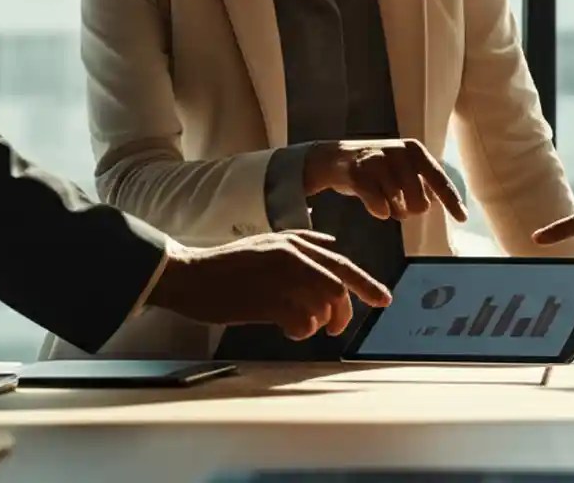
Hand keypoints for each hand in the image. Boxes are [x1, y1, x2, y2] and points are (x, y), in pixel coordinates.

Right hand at [150, 231, 392, 340]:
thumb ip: (301, 242)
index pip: (342, 263)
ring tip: (299, 325)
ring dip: (317, 323)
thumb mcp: (266, 242)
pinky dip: (300, 331)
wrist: (189, 275)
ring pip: (323, 308)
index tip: (384, 300)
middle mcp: (293, 257)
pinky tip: (286, 329)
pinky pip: (303, 323)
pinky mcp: (269, 300)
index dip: (367, 283)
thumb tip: (332, 244)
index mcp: (294, 242)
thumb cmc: (227, 265)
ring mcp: (282, 278)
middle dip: (344, 313)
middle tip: (335, 328)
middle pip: (339, 289)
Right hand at [304, 139, 467, 222]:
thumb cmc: (377, 168)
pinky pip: (379, 207)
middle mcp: (399, 152)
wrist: (336, 159)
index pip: (439, 179)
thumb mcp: (403, 169)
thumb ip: (422, 183)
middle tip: (401, 205)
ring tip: (385, 202)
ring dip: (394, 211)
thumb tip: (437, 203)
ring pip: (399, 206)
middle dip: (411, 210)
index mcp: (415, 150)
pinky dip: (379, 211)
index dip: (451, 200)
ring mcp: (378, 161)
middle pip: (420, 201)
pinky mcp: (358, 173)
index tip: (463, 218)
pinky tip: (376, 207)